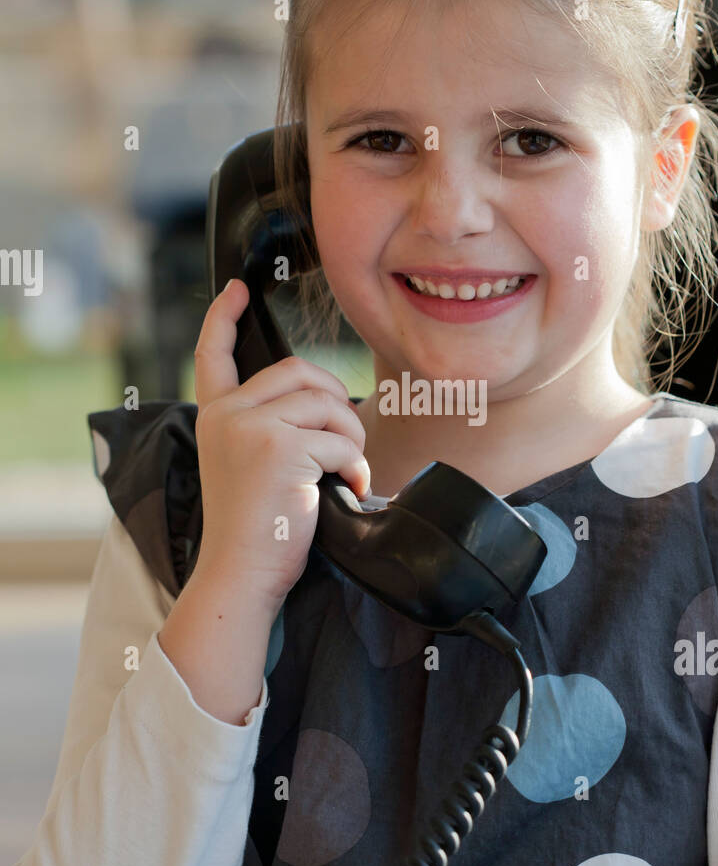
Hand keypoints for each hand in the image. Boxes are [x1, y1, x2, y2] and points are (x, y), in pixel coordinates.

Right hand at [191, 278, 370, 607]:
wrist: (239, 576)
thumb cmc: (255, 531)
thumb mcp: (248, 466)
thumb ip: (267, 428)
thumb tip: (324, 401)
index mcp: (214, 417)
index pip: (212, 354)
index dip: (223, 317)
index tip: (237, 289)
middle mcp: (226, 414)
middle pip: (299, 371)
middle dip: (337, 398)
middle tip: (347, 440)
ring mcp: (251, 428)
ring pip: (326, 403)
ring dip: (352, 435)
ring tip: (349, 470)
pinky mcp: (280, 449)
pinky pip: (341, 442)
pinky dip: (358, 467)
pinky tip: (351, 490)